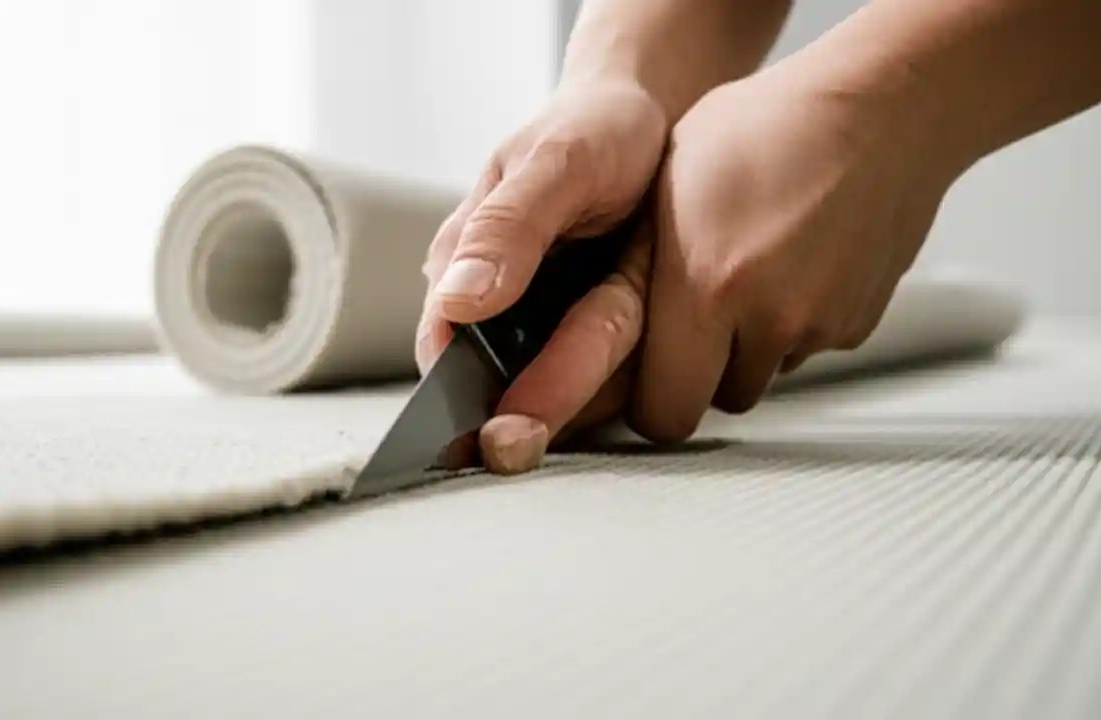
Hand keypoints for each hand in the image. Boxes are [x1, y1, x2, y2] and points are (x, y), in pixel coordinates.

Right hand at [416, 81, 666, 473]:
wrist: (654, 117)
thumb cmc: (595, 129)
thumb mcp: (556, 162)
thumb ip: (508, 227)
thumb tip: (455, 302)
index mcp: (462, 267)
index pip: (445, 355)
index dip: (464, 404)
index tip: (495, 433)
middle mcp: (498, 309)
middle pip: (509, 387)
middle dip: (541, 404)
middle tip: (534, 439)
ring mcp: (552, 329)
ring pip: (570, 392)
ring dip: (602, 381)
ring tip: (630, 319)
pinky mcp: (603, 340)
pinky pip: (615, 381)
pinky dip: (634, 374)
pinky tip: (648, 339)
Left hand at [631, 64, 958, 441]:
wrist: (882, 107)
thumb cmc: (765, 126)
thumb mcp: (666, 180)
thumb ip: (635, 265)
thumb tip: (601, 326)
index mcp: (706, 285)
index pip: (663, 413)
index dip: (646, 405)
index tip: (642, 380)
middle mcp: (768, 319)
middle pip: (712, 402)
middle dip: (696, 375)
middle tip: (692, 317)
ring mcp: (820, 326)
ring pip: (759, 377)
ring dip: (744, 349)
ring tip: (745, 275)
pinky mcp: (858, 325)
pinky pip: (804, 350)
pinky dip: (790, 326)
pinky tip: (789, 265)